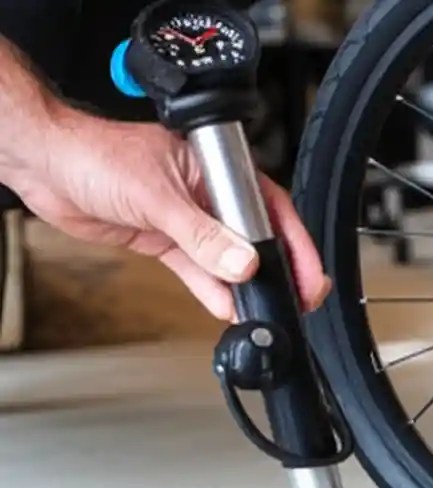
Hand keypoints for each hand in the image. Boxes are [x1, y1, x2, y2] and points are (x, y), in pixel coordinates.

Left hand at [6, 107, 327, 321]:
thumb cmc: (96, 154)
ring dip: (244, 286)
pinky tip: (227, 306)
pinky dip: (211, 290)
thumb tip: (242, 265)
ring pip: (228, 259)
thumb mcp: (158, 196)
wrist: (47, 167)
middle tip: (298, 299)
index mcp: (218, 170)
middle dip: (279, 270)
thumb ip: (203, 235)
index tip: (308, 277)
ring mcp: (189, 219)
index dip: (295, 245)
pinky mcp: (167, 240)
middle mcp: (209, 195)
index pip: (272, 210)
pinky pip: (198, 270)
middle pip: (257, 238)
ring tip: (263, 311)